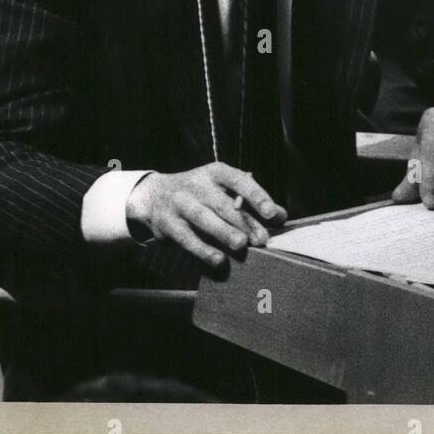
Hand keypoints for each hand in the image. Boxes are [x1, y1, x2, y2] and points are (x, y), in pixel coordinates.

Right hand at [125, 163, 286, 270]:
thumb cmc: (200, 194)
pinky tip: (218, 261)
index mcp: (216, 173)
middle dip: (244, 222)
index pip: (239, 180)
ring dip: (223, 232)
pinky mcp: (168, 225)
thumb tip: (281, 216)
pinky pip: (187, 238)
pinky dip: (203, 250)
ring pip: (204, 218)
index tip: (271, 212)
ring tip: (241, 245)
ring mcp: (180, 203)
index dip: (256, 195)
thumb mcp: (223, 190)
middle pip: (223, 203)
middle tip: (262, 239)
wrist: (153, 197)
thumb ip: (252, 203)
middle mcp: (197, 185)